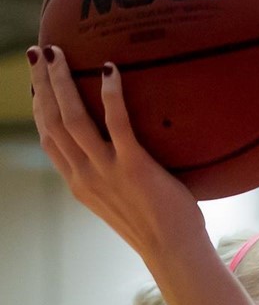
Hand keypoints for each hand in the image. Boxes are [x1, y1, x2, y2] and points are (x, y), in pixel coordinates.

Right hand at [28, 46, 205, 262]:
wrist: (174, 252)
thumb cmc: (160, 228)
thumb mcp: (123, 203)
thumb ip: (113, 179)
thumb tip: (124, 155)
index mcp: (80, 184)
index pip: (49, 141)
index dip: (40, 109)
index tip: (37, 86)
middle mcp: (84, 176)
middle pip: (52, 122)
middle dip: (42, 84)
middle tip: (40, 53)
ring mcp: (106, 172)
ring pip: (72, 118)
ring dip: (61, 81)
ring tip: (59, 52)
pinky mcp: (134, 168)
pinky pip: (117, 124)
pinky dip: (111, 95)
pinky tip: (110, 70)